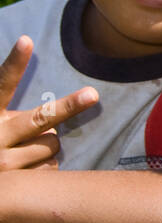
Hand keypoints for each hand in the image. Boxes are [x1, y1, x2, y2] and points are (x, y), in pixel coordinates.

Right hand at [0, 36, 98, 169]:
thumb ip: (15, 116)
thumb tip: (47, 108)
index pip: (2, 85)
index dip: (14, 63)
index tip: (27, 40)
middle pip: (40, 118)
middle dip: (68, 106)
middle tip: (92, 94)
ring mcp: (3, 162)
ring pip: (52, 144)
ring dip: (47, 145)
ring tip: (24, 150)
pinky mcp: (17, 182)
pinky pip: (51, 167)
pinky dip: (45, 166)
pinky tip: (26, 169)